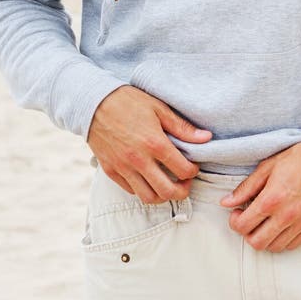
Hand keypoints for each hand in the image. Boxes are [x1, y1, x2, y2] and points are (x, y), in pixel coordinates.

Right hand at [87, 85, 211, 204]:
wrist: (94, 103)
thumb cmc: (128, 102)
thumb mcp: (158, 108)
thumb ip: (182, 127)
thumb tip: (206, 138)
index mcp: (154, 143)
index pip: (183, 170)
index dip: (193, 171)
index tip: (193, 166)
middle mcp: (139, 160)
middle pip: (167, 192)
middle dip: (182, 191)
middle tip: (185, 182)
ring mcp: (123, 168)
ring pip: (148, 197)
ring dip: (163, 196)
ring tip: (168, 184)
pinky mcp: (111, 171)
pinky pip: (130, 190)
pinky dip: (143, 190)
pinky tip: (149, 178)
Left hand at [219, 123, 300, 251]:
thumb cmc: (300, 157)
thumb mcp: (268, 166)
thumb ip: (246, 187)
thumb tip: (226, 202)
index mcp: (272, 198)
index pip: (243, 225)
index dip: (234, 221)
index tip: (236, 212)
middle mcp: (287, 215)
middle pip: (256, 242)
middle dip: (246, 232)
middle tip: (248, 218)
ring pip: (274, 247)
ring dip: (264, 237)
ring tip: (264, 221)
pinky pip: (292, 245)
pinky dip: (281, 239)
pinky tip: (279, 224)